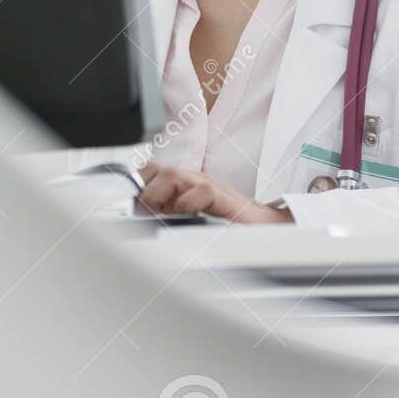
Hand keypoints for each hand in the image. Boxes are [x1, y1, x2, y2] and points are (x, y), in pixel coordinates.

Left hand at [136, 161, 291, 223]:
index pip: (149, 171)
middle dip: (143, 189)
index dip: (136, 185)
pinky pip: (202, 190)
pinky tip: (187, 216)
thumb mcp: (192, 218)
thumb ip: (169, 213)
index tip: (130, 206)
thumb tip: (140, 218)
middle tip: (143, 212)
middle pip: (156, 169)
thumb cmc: (230, 223)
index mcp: (184, 185)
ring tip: (159, 213)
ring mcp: (210, 187)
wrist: (267, 228)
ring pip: (173, 175)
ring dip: (159, 195)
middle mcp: (194, 181)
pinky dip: (188, 203)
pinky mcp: (225, 199)